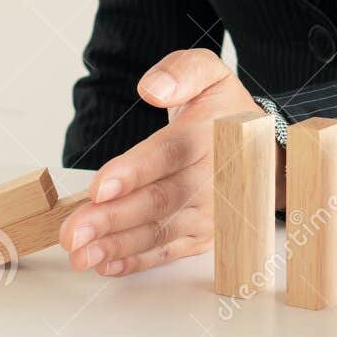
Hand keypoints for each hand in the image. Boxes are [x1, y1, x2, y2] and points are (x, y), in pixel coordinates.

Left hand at [59, 49, 263, 276]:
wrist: (264, 150)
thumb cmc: (224, 112)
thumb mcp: (210, 74)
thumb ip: (182, 72)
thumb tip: (152, 89)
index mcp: (209, 136)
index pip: (169, 154)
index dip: (133, 172)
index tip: (99, 188)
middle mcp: (213, 179)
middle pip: (158, 201)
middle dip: (111, 219)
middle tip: (73, 232)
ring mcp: (210, 213)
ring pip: (159, 231)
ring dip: (117, 246)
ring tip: (80, 254)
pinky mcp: (204, 236)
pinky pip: (168, 251)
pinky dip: (136, 261)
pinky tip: (105, 264)